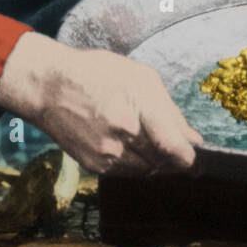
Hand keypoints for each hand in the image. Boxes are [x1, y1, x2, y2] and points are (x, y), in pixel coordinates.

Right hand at [0, 31, 202, 176]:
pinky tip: (125, 141)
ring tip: (143, 136)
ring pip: (147, 171)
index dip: (191, 159)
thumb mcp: (139, 78)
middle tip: (171, 142)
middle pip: (164, 163)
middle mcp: (122, 138)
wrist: (48, 87)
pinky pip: (127, 173)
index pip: (175, 149)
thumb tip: (192, 139)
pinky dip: (133, 162)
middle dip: (173, 156)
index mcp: (136, 111)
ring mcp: (107, 156)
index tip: (198, 160)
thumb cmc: (96, 73)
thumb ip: (169, 111)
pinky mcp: (95, 167)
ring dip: (154, 159)